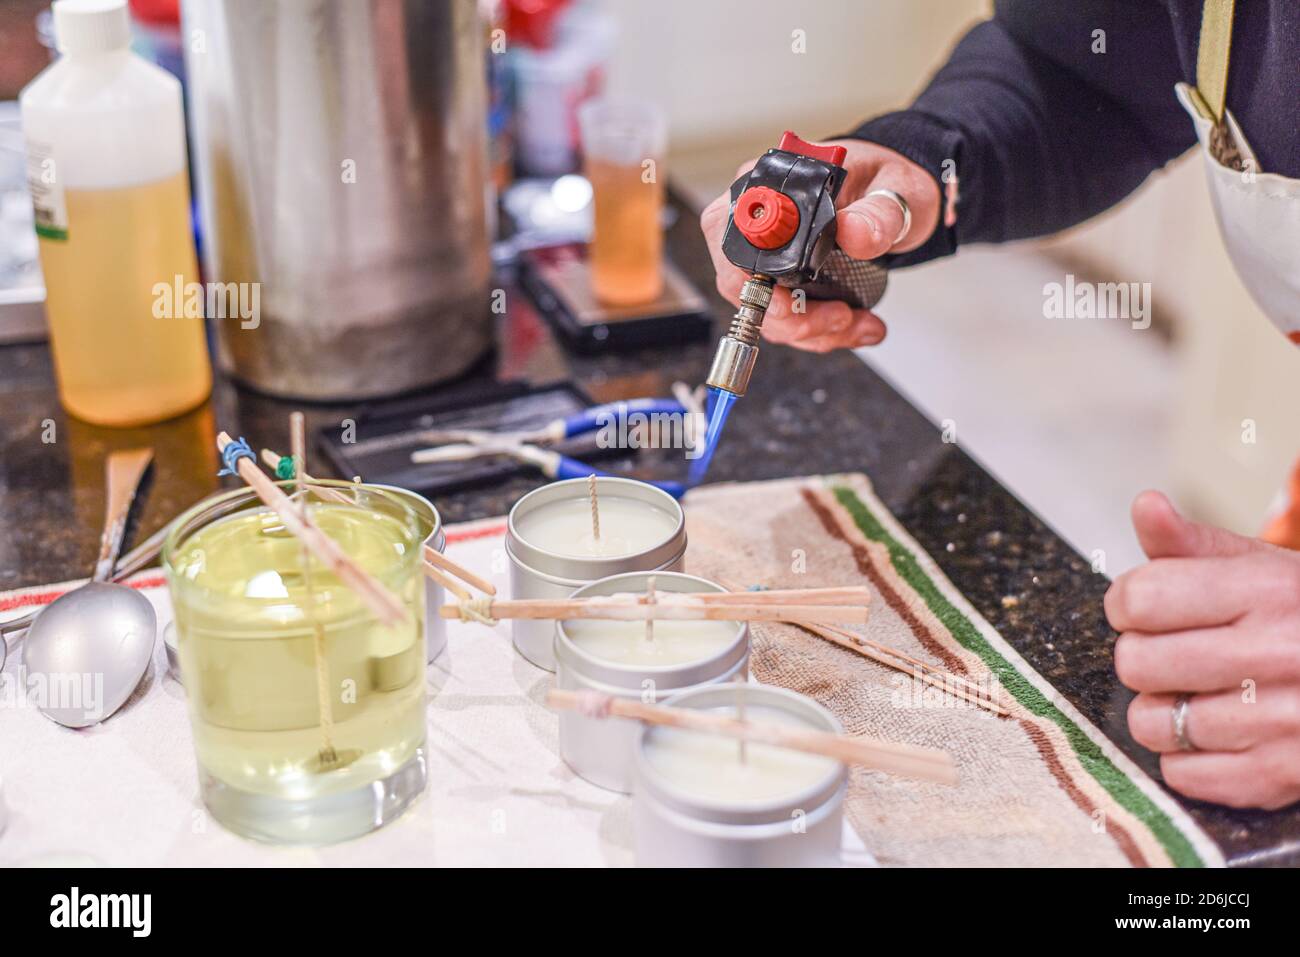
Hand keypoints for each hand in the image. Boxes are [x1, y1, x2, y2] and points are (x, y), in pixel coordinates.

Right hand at [699, 139, 940, 352]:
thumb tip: (854, 232)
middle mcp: (758, 217)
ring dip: (811, 330)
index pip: (741, 232)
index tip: (785, 303)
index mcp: (773, 182)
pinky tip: (856, 327)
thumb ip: (879, 210)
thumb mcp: (896, 186)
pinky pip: (784, 319)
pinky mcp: (777, 280)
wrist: (895, 194)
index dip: (754, 274)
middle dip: (790, 317)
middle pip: (741, 282)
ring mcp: (763, 253)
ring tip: (857, 323)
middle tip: (839, 318)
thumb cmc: (886, 180)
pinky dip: (819, 333)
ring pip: (762, 310)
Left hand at [1105, 490, 1299, 809]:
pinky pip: (1183, 775)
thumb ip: (1190, 543)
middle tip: (1177, 655)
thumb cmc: (1299, 616)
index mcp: (1265, 591)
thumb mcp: (1258, 567)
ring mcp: (1286, 720)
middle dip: (1144, 658)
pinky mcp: (1284, 775)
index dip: (1128, 605)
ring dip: (1163, 713)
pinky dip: (1187, 760)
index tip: (1148, 610)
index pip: (1137, 599)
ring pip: (1153, 725)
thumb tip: (1145, 506)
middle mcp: (1280, 652)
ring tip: (1202, 695)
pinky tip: (1220, 735)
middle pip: (1136, 664)